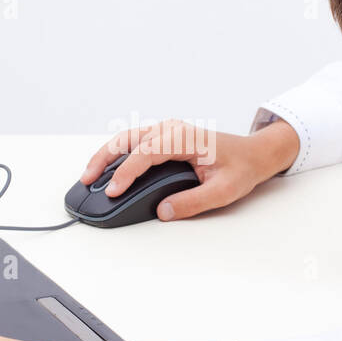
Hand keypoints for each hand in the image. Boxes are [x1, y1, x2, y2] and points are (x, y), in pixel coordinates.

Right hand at [78, 118, 299, 220]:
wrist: (254, 154)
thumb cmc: (241, 168)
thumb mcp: (223, 191)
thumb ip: (193, 202)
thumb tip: (163, 211)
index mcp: (185, 138)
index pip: (146, 153)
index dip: (127, 172)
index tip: (113, 190)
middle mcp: (172, 129)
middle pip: (128, 139)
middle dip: (104, 158)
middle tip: (87, 180)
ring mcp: (166, 131)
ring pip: (127, 138)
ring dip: (106, 154)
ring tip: (89, 175)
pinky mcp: (164, 138)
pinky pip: (134, 142)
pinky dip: (116, 154)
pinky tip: (107, 169)